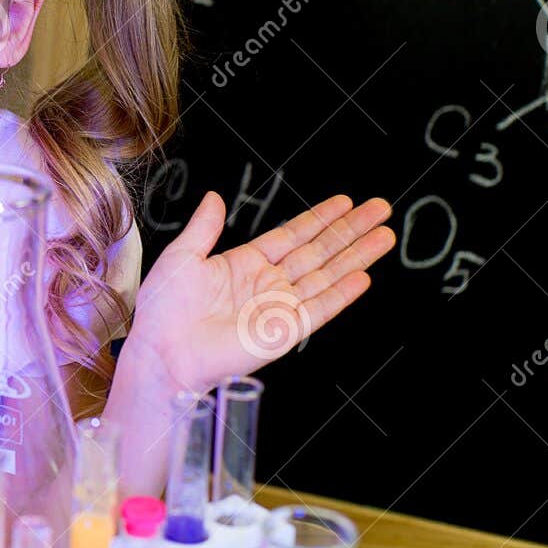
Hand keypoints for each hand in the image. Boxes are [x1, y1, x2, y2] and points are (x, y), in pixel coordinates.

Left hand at [127, 191, 394, 393]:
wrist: (162, 351)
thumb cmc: (163, 309)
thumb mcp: (182, 257)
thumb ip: (204, 227)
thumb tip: (215, 197)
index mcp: (244, 264)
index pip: (292, 235)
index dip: (319, 218)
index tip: (346, 202)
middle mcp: (268, 283)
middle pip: (319, 251)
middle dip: (350, 231)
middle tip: (381, 208)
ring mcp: (279, 307)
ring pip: (327, 275)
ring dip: (357, 256)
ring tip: (386, 235)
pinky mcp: (285, 332)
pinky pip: (320, 309)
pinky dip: (342, 293)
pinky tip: (363, 276)